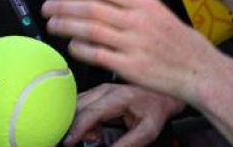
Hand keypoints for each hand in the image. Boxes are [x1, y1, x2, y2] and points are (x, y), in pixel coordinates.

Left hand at [43, 0, 214, 104]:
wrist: (200, 70)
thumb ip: (133, 6)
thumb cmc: (181, 43)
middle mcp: (139, 21)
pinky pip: (98, 55)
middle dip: (64, 6)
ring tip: (53, 24)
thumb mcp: (160, 13)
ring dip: (66, 26)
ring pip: (91, 30)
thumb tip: (100, 2)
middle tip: (48, 7)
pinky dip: (81, 49)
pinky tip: (72, 46)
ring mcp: (134, 44)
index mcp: (146, 4)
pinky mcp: (130, 67)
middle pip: (92, 8)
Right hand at [61, 83, 184, 146]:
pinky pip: (82, 106)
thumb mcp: (147, 132)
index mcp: (118, 97)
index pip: (91, 112)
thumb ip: (128, 143)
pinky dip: (82, 120)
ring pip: (77, 105)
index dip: (78, 127)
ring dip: (78, 123)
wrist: (163, 96)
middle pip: (78, 107)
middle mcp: (106, 90)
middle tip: (87, 140)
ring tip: (96, 136)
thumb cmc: (156, 109)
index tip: (69, 140)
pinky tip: (94, 130)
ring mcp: (100, 90)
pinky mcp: (98, 94)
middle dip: (75, 126)